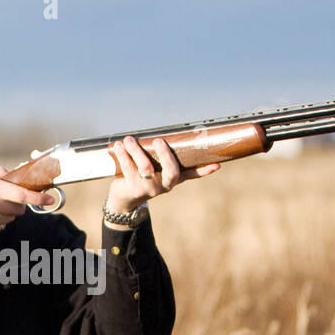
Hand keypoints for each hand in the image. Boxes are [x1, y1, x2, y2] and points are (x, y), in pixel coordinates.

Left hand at [105, 136, 220, 214]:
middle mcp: (164, 185)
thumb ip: (164, 157)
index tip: (216, 165)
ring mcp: (149, 188)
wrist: (124, 198)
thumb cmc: (143, 177)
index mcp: (172, 179)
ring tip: (129, 139)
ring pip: (145, 167)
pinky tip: (118, 146)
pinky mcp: (133, 188)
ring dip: (136, 151)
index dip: (205, 170)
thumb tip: (171, 136)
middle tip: (158, 140)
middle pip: (171, 171)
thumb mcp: (156, 169)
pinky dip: (122, 155)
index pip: (192, 174)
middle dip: (165, 155)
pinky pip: (128, 168)